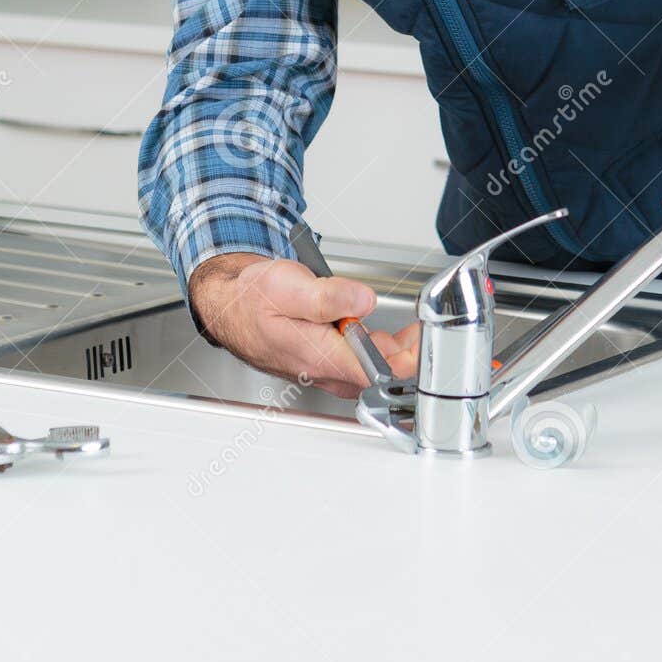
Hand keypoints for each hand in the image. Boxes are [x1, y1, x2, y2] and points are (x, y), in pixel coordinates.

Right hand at [188, 252, 419, 397]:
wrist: (231, 305)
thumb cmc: (252, 300)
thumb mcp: (289, 286)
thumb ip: (329, 296)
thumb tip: (365, 301)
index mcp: (320, 357)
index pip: (379, 375)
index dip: (411, 363)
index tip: (429, 344)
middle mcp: (327, 369)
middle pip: (384, 373)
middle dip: (413, 354)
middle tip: (430, 329)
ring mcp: (329, 367)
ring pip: (377, 367)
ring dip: (401, 351)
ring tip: (418, 329)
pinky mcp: (330, 359)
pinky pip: (366, 360)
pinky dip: (385, 347)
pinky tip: (394, 331)